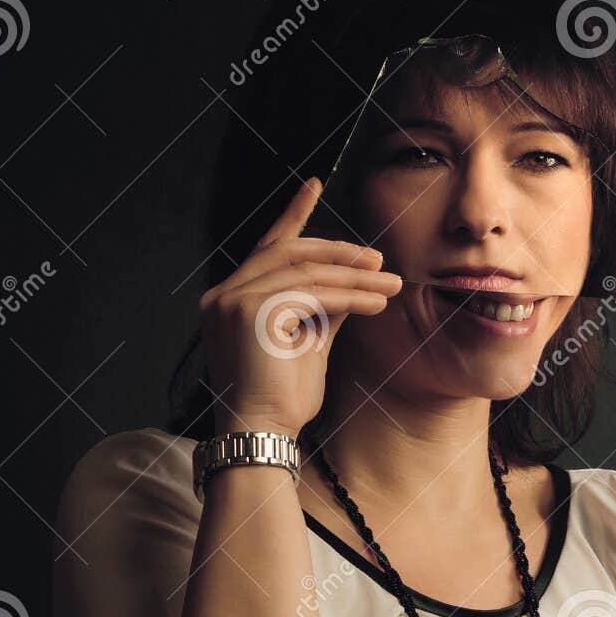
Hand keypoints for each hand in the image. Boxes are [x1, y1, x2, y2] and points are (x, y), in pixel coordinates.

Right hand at [198, 177, 400, 437]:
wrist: (263, 432)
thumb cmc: (282, 399)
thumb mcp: (308, 343)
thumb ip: (323, 309)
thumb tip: (352, 283)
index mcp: (232, 298)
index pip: (268, 247)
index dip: (293, 214)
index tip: (314, 184)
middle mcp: (224, 294)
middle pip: (289, 253)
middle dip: (338, 252)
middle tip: (379, 258)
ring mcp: (233, 301)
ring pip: (306, 272)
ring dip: (355, 276)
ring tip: (391, 283)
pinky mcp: (251, 312)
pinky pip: (311, 293)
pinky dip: (349, 295)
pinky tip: (378, 301)